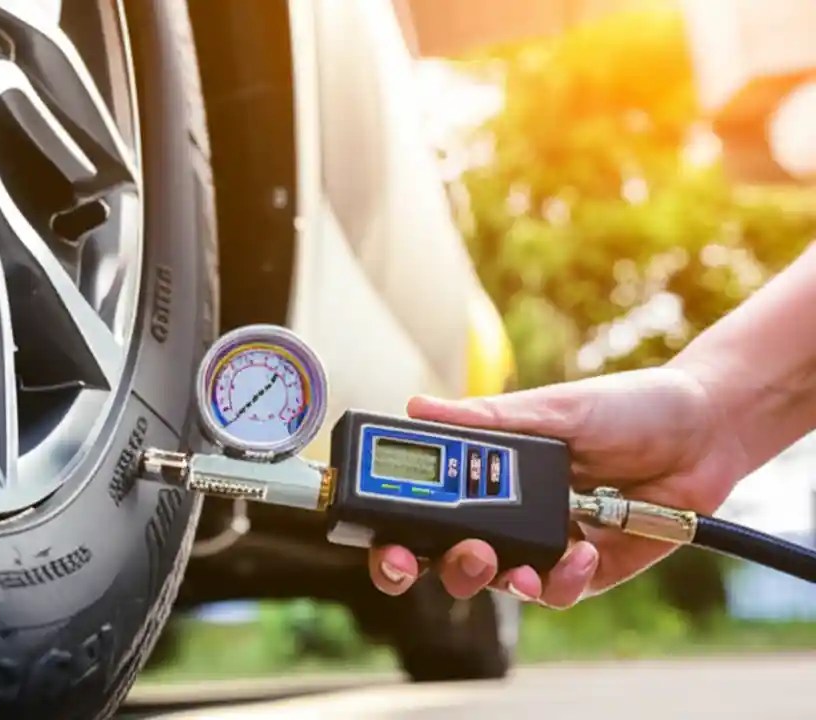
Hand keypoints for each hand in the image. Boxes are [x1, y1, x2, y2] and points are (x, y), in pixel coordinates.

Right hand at [367, 365, 750, 607]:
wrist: (706, 429)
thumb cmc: (629, 407)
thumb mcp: (553, 407)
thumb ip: (487, 418)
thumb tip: (418, 407)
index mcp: (488, 471)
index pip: (423, 508)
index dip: (394, 532)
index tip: (387, 540)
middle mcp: (509, 510)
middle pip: (448, 557)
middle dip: (437, 567)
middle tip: (445, 558)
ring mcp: (546, 542)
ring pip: (498, 581)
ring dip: (494, 577)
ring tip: (508, 562)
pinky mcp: (589, 570)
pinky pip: (558, 591)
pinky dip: (561, 580)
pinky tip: (580, 553)